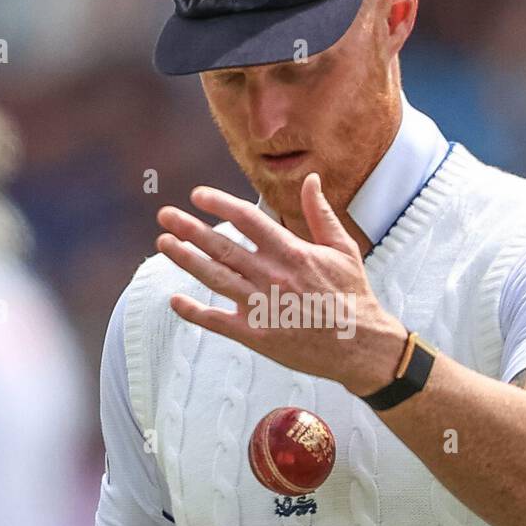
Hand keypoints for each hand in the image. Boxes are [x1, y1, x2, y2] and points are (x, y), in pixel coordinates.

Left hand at [155, 173, 407, 395]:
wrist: (361, 346)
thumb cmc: (353, 296)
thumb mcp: (343, 249)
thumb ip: (320, 214)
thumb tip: (310, 179)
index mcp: (292, 252)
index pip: (247, 219)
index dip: (219, 204)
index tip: (198, 195)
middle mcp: (272, 276)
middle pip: (222, 246)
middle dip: (190, 228)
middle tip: (164, 215)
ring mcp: (262, 307)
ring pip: (215, 278)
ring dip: (186, 260)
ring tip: (164, 243)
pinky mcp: (257, 336)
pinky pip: (218, 322)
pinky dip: (194, 312)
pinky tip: (175, 300)